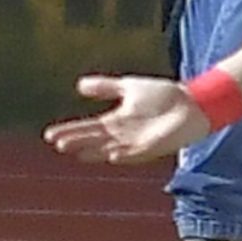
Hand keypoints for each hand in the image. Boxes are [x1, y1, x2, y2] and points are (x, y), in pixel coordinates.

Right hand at [43, 76, 206, 166]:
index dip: (70, 130)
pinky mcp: (152, 147)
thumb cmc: (163, 95)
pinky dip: (124, 155)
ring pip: (109, 149)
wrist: (192, 102)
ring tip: (75, 152)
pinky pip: (134, 154)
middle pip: (94, 139)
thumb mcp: (129, 87)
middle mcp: (122, 135)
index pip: (87, 128)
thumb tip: (79, 85)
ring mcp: (136, 142)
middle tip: (56, 144)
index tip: (50, 134)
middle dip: (76, 141)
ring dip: (93, 151)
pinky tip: (111, 155)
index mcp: (116, 121)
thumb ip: (105, 87)